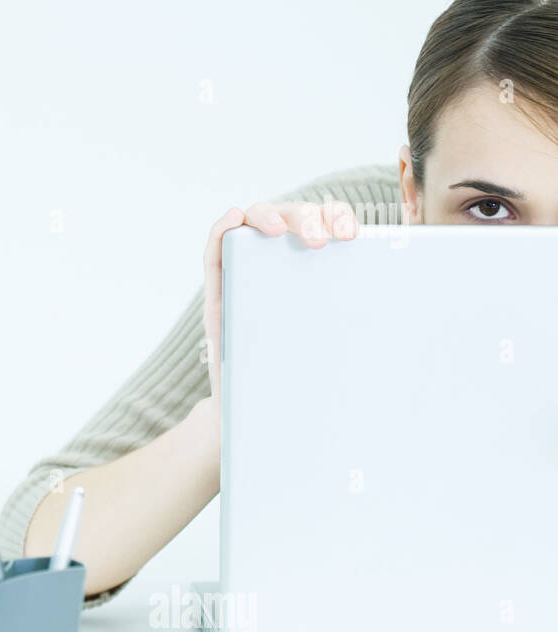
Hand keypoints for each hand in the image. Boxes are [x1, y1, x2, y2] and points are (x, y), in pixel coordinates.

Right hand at [201, 200, 357, 403]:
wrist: (254, 413)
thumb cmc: (298, 377)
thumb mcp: (334, 349)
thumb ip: (360, 331)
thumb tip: (417, 337)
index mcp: (309, 271)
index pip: (322, 225)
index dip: (336, 217)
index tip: (351, 236)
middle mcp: (275, 266)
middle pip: (289, 218)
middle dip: (306, 218)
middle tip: (320, 241)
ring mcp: (243, 274)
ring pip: (252, 224)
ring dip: (267, 217)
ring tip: (277, 231)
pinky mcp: (216, 292)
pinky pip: (214, 250)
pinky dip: (222, 229)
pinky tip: (234, 220)